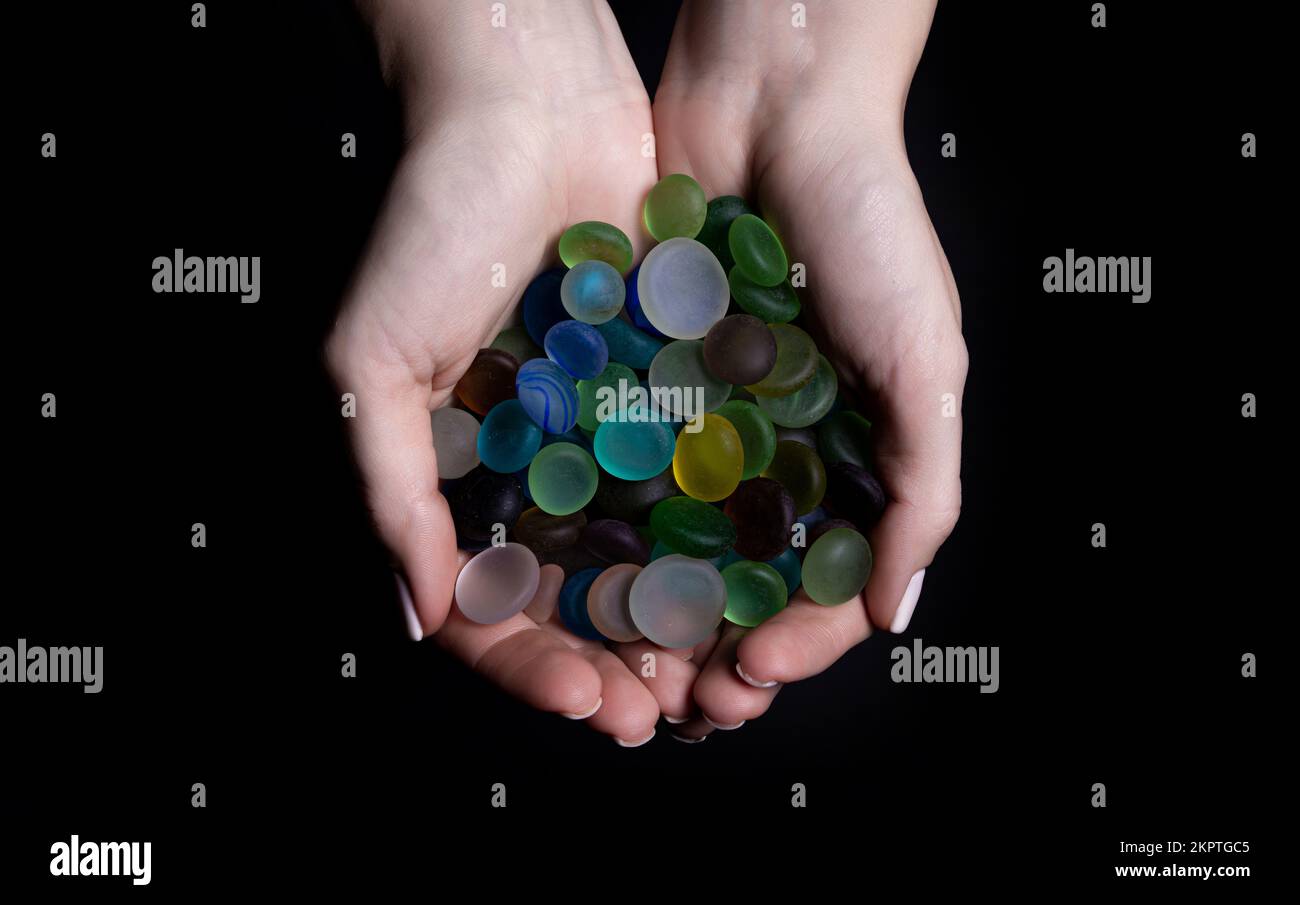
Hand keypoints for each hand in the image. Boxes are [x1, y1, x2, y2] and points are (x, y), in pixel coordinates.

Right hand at [328, 0, 660, 743]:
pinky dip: (712, 544)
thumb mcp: (374, 362)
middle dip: (613, 665)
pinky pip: (689, 485)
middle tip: (660, 714)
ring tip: (712, 678)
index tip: (586, 697)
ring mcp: (602, 434)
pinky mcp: (665, 390)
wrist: (529, 106)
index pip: (488, 602)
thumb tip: (413, 615)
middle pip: (573, 600)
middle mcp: (533, 467)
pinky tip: (745, 589)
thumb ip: (391, 490)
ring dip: (670, 629)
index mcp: (458, 473)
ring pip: (639, 560)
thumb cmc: (431, 224)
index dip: (531, 663)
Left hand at [645, 0, 966, 737]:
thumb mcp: (928, 361)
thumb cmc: (870, 227)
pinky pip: (625, 471)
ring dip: (657, 610)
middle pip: (746, 581)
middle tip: (682, 698)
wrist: (773, 111)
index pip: (830, 584)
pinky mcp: (647, 382)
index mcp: (856, 458)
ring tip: (629, 657)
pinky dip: (610, 528)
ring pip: (678, 546)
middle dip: (718, 647)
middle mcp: (779, 451)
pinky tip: (584, 572)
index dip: (799, 643)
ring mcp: (710, 421)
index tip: (753, 672)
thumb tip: (901, 610)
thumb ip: (926, 487)